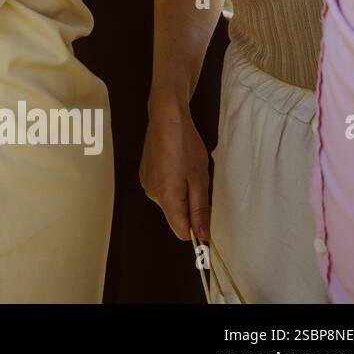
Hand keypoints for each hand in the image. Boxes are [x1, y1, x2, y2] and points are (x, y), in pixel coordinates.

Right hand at [140, 109, 211, 242]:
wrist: (166, 118)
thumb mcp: (200, 179)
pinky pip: (162, 189)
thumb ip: (200, 210)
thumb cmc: (185, 145)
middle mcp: (152, 194)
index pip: (182, 231)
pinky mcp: (145, 174)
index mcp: (166, 198)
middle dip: (190, 206)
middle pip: (176, 216)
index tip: (208, 216)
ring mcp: (147, 183)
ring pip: (170, 202)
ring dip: (181, 193)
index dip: (197, 228)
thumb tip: (203, 235)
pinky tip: (175, 164)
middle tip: (198, 182)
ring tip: (186, 170)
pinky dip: (172, 183)